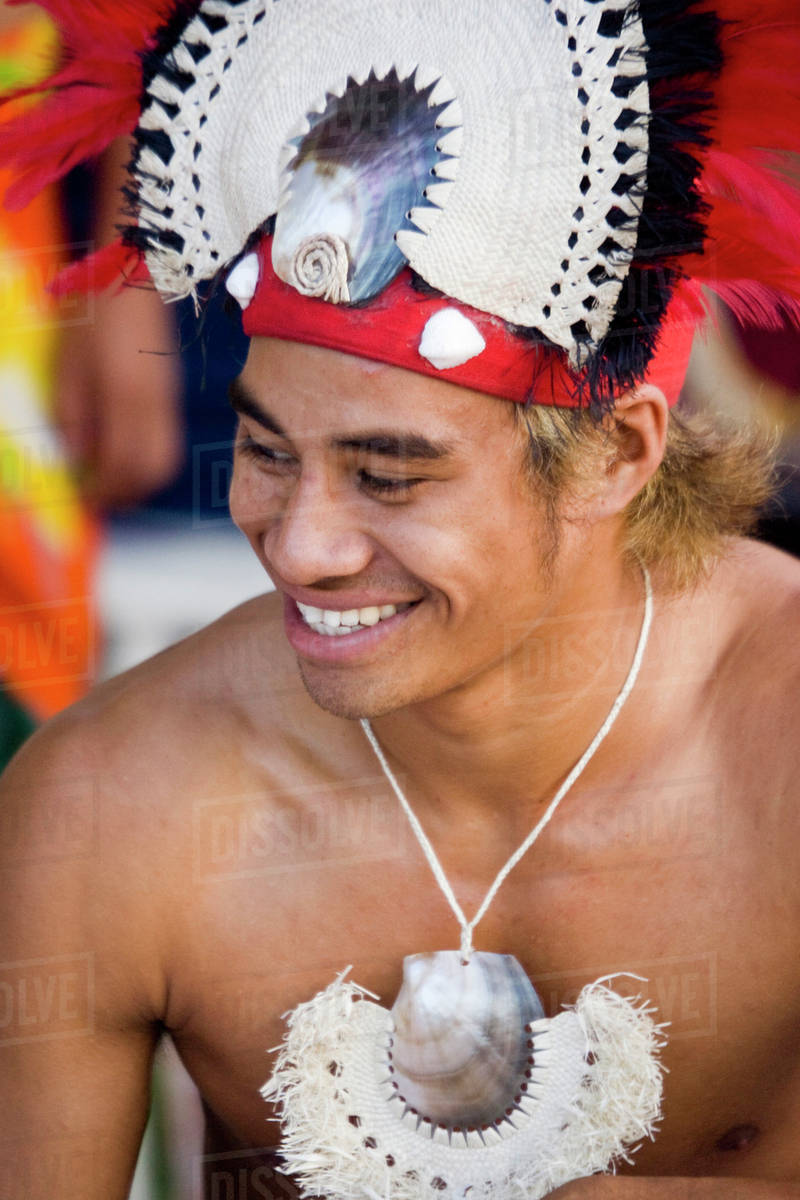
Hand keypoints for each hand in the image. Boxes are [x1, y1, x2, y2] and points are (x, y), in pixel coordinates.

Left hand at [55, 281, 183, 508]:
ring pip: (166, 460)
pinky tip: (123, 451)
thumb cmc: (94, 314)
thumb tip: (77, 459)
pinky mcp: (170, 394)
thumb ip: (72, 416)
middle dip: (126, 493)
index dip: (103, 490)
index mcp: (126, 396)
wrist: (137, 274)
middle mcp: (155, 404)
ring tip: (110, 479)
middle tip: (97, 496)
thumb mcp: (68, 364)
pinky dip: (147, 459)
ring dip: (140, 480)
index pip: (123, 464)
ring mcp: (168, 399)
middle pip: (153, 471)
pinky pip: (167, 441)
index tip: (82, 498)